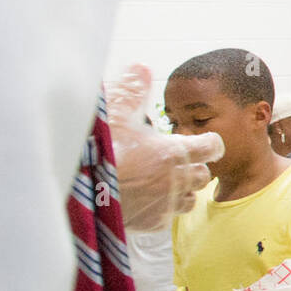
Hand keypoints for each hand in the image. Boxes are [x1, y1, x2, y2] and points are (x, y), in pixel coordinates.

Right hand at [107, 65, 223, 230]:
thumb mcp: (113, 113)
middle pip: (203, 174)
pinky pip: (169, 216)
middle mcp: (176, 180)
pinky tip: (146, 199)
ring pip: (190, 198)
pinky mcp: (152, 223)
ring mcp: (166, 204)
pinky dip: (163, 208)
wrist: (79, 194)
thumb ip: (132, 90)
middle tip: (174, 160)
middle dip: (194, 167)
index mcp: (174, 152)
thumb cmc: (98, 151)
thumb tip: (142, 67)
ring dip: (181, 189)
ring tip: (162, 180)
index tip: (200, 141)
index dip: (208, 142)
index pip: (212, 146)